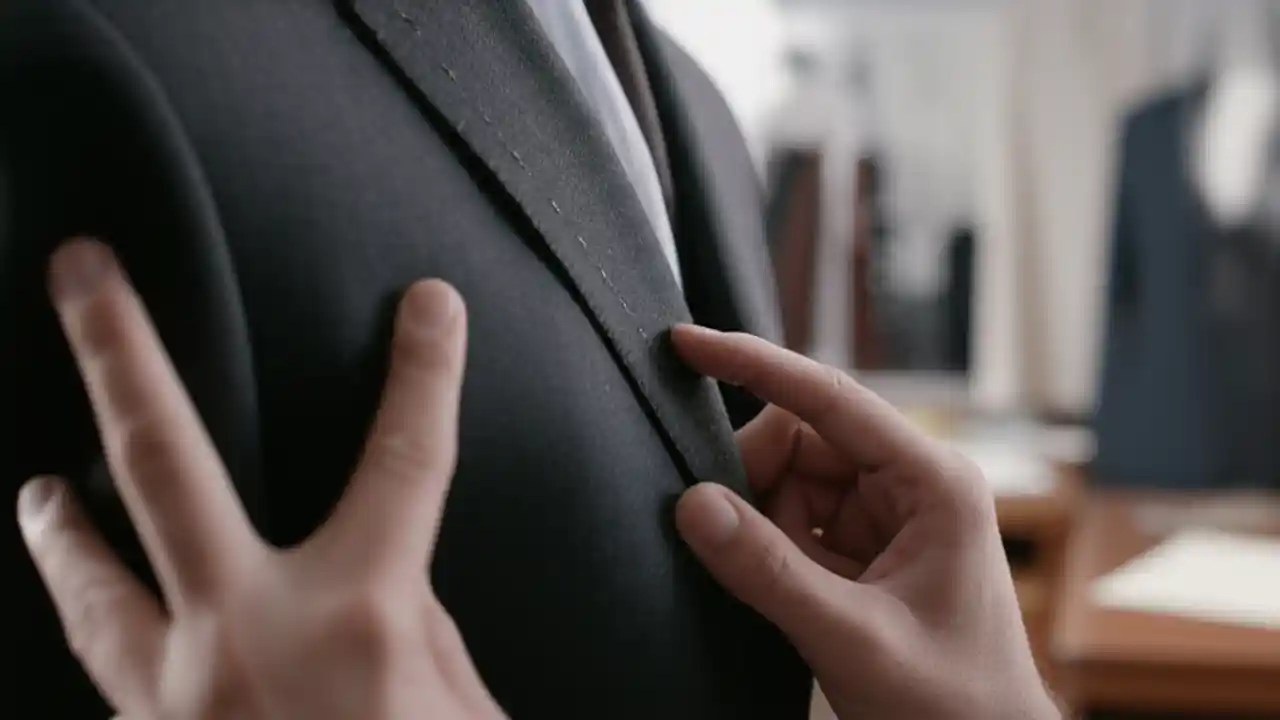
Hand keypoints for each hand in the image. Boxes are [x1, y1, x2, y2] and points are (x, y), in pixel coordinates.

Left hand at [18, 239, 503, 718]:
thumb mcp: (463, 707)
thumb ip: (418, 630)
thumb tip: (382, 584)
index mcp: (356, 619)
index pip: (404, 463)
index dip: (425, 374)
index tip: (430, 306)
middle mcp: (246, 639)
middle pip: (164, 463)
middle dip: (118, 350)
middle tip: (82, 269)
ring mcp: (176, 701)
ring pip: (93, 592)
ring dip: (60, 531)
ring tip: (40, 493)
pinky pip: (107, 695)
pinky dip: (111, 661)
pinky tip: (113, 645)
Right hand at [671, 326, 1059, 719]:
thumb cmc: (951, 705)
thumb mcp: (853, 638)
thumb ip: (768, 572)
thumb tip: (693, 504)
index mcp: (932, 482)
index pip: (828, 397)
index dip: (754, 365)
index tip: (688, 343)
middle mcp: (911, 485)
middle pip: (798, 441)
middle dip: (754, 485)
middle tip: (735, 547)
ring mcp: (886, 516)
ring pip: (787, 483)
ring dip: (764, 528)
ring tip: (795, 596)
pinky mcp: (864, 549)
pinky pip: (792, 523)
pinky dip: (771, 551)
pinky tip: (792, 596)